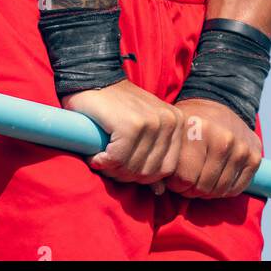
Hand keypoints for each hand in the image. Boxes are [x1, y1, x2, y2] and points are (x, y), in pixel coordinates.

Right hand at [62, 80, 183, 189]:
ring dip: (112, 170)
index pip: (165, 171)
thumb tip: (160, 192)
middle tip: (107, 163)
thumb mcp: (142, 132)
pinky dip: (103, 162)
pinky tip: (96, 154)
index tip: (121, 166)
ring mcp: (152, 122)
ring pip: (133, 169)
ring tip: (101, 156)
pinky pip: (118, 160)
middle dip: (124, 175)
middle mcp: (170, 121)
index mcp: (177, 123)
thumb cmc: (116, 107)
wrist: (94, 78)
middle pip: (149, 173)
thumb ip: (153, 159)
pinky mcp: (132, 125)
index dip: (140, 176)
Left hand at [163, 97, 262, 199]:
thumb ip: (164, 157)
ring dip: (207, 191)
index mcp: (198, 129)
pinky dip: (224, 189)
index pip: (185, 179)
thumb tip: (157, 190)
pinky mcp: (255, 156)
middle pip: (203, 187)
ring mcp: (241, 147)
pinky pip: (237, 189)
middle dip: (191, 190)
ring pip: (220, 190)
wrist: (217, 103)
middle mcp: (223, 138)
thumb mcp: (174, 132)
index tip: (174, 180)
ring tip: (200, 180)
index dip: (176, 185)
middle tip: (187, 182)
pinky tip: (216, 178)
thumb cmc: (190, 122)